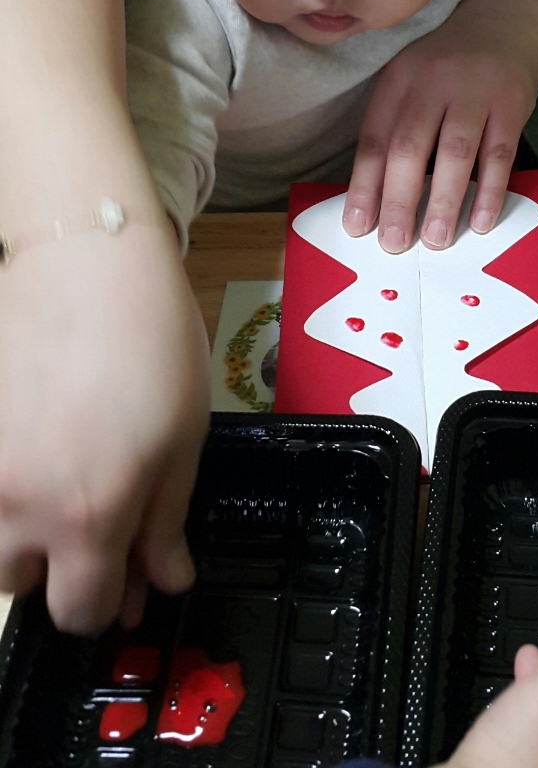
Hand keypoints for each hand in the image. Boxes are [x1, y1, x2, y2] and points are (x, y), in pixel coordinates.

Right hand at [0, 224, 209, 632]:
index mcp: (86, 516)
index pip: (79, 612)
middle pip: (21, 587)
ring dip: (19, 532)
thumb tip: (163, 583)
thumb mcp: (183, 437)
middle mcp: (15, 507)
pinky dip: (5, 485)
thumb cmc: (152, 344)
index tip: (123, 571)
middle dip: (57, 566)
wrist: (83, 262)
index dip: (107, 600)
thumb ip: (165, 520)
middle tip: (90, 511)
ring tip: (57, 474)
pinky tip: (32, 442)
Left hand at [343, 0, 537, 252]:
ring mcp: (474, 91)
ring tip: (435, 241)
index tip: (357, 226)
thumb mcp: (410, 81)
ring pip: (455, 153)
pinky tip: (480, 221)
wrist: (506, 22)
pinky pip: (500, 153)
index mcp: (398, 81)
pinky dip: (490, 190)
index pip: (374, 139)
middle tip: (394, 242)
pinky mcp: (511, 103)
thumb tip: (373, 197)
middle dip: (399, 200)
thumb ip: (393, 127)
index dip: (363, 185)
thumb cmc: (447, 66)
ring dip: (444, 201)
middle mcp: (431, 83)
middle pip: (410, 147)